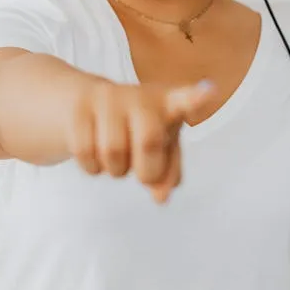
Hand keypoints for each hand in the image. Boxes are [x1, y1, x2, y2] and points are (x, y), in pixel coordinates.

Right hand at [67, 79, 216, 202]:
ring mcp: (108, 97)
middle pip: (149, 141)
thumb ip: (168, 173)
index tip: (209, 92)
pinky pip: (86, 153)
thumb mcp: (158, 148)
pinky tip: (95, 155)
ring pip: (113, 152)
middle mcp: (140, 96)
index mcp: (168, 104)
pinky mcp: (80, 106)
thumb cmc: (134, 129)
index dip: (195, 99)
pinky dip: (92, 167)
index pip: (184, 100)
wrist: (84, 104)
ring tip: (117, 158)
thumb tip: (161, 197)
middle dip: (147, 170)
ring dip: (116, 170)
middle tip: (144, 174)